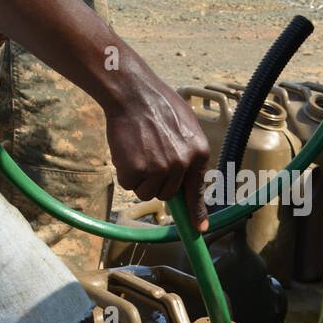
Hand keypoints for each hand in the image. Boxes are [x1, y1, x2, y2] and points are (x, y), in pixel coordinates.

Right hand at [98, 46, 210, 231]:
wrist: (132, 93)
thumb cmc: (156, 104)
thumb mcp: (185, 126)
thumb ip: (187, 153)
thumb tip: (185, 178)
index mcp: (198, 152)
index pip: (197, 190)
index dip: (197, 213)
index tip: (198, 230)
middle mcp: (182, 164)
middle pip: (167, 193)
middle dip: (155, 181)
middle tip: (147, 157)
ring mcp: (159, 169)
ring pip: (146, 191)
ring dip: (139, 177)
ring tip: (137, 150)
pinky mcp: (137, 171)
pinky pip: (129, 184)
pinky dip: (124, 172)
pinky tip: (126, 150)